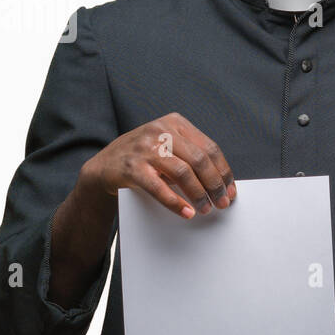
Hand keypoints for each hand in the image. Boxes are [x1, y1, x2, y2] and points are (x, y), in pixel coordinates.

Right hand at [80, 111, 236, 218]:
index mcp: (175, 123)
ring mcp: (145, 148)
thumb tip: (221, 181)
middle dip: (214, 185)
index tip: (230, 190)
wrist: (105, 166)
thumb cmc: (144, 158)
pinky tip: (186, 212)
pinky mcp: (132, 167)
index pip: (209, 148)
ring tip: (205, 209)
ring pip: (183, 173)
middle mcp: (160, 131)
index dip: (223, 171)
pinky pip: (159, 187)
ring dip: (198, 194)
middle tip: (221, 203)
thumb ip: (191, 154)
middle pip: (199, 160)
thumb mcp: (168, 146)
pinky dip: (175, 202)